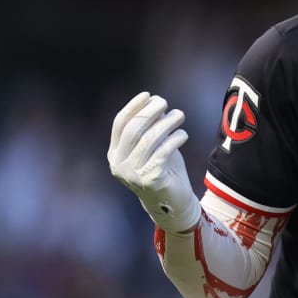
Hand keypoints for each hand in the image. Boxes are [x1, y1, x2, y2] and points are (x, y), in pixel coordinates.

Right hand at [107, 92, 199, 234]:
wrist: (172, 203)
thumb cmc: (162, 169)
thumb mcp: (153, 146)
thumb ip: (150, 127)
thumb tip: (156, 102)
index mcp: (115, 154)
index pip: (120, 124)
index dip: (133, 107)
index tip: (148, 95)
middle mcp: (119, 165)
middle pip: (133, 130)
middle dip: (150, 112)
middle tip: (165, 102)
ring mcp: (133, 174)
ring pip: (149, 139)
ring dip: (166, 123)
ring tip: (179, 115)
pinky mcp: (151, 179)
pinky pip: (163, 152)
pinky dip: (174, 139)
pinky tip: (183, 134)